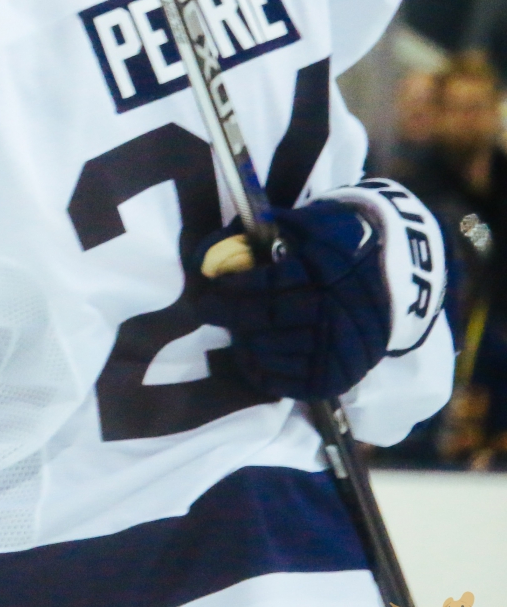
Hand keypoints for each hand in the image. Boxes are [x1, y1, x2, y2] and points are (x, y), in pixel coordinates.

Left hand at [192, 200, 389, 401]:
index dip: (234, 285)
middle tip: (205, 308)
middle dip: (228, 312)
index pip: (269, 283)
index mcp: (329, 272)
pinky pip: (283, 382)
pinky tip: (251, 353)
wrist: (401, 283)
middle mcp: (335, 314)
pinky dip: (259, 369)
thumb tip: (212, 248)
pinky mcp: (337, 377)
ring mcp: (337, 350)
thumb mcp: (311, 224)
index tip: (211, 283)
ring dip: (243, 340)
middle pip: (266, 318)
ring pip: (268, 350)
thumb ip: (263, 231)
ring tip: (237, 328)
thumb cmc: (343, 247)